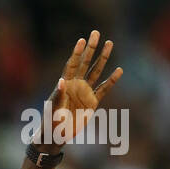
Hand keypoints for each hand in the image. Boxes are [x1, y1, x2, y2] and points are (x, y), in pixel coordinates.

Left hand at [42, 30, 122, 146]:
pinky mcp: (92, 102)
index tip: (82, 40)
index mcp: (66, 83)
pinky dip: (112, 80)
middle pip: (85, 63)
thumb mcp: (53, 108)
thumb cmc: (51, 121)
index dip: (77, 52)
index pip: (72, 64)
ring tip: (109, 43)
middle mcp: (77, 84)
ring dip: (103, 58)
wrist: (57, 135)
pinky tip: (119, 70)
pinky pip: (104, 89)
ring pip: (96, 71)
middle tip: (96, 33)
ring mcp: (85, 92)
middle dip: (91, 48)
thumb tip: (62, 81)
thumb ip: (58, 95)